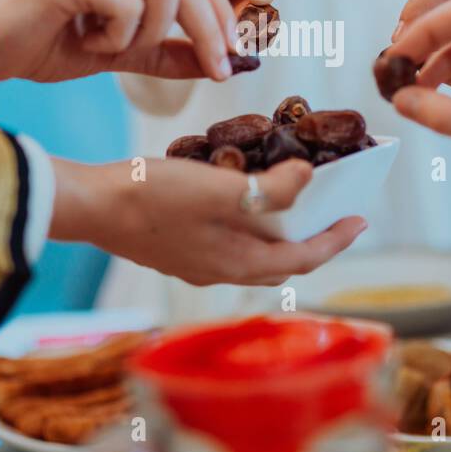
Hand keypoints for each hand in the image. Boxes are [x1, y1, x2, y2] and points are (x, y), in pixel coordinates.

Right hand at [0, 0, 239, 83]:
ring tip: (115, 48)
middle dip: (211, 28)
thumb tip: (226, 64)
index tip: (235, 56)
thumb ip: (169, 52)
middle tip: (220, 69)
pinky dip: (118, 37)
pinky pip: (128, 6)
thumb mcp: (122, 51)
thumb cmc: (45, 44)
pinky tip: (86, 41)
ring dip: (154, 32)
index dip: (220, 13)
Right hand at [51, 157, 366, 285]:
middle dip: (314, 239)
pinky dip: (251, 225)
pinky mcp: (178, 249)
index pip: (304, 258)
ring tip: (297, 204)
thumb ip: (270, 190)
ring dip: (282, 233)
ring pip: (256, 253)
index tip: (361, 218)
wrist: (89, 207)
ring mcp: (197, 263)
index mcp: (239, 262)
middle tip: (336, 213)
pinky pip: (230, 242)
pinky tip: (243, 202)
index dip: (337, 238)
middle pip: (283, 261)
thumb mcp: (219, 188)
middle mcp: (221, 271)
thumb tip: (310, 180)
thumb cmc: (153, 197)